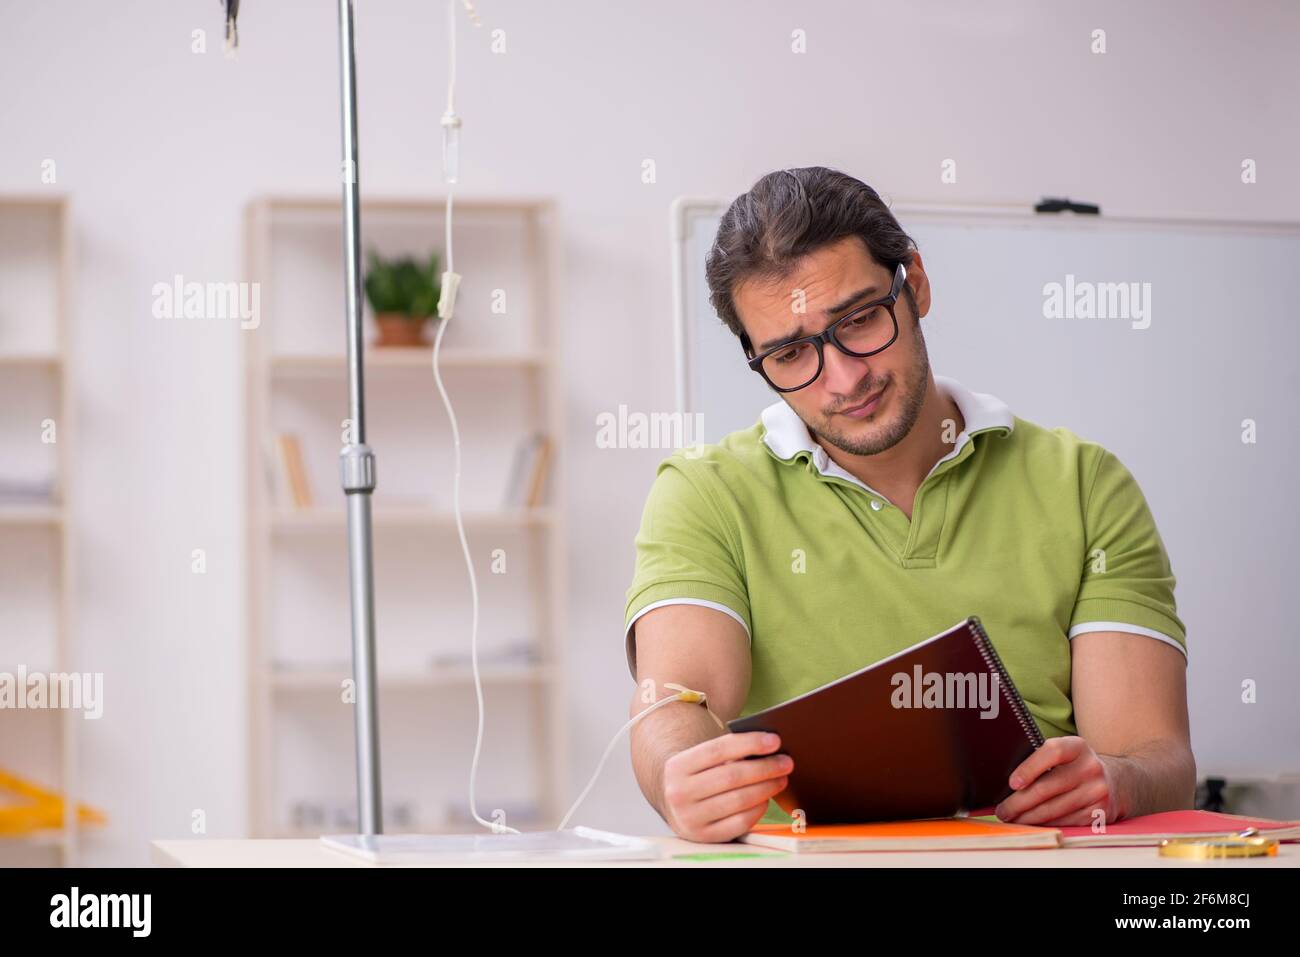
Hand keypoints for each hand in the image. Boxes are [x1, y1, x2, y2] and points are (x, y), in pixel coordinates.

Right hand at [661, 732, 791, 842]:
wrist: (674, 807)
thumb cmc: (698, 776)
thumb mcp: (701, 762)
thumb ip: (727, 753)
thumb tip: (768, 748)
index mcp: (678, 766)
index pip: (718, 749)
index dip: (749, 743)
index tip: (775, 741)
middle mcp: (679, 793)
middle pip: (732, 776)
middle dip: (764, 768)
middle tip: (786, 763)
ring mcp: (691, 817)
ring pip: (739, 800)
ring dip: (766, 788)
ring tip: (781, 779)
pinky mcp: (705, 836)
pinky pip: (740, 822)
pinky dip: (758, 809)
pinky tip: (766, 799)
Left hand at [994, 735, 1120, 826]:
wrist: (1118, 782)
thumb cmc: (1077, 766)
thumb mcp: (1066, 753)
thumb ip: (1042, 759)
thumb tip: (1009, 782)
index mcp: (1078, 747)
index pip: (1052, 752)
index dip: (1030, 768)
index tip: (1012, 783)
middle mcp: (1090, 767)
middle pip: (1047, 787)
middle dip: (1019, 802)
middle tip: (1002, 810)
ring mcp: (1097, 791)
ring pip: (1054, 809)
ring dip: (1029, 817)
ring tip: (1013, 819)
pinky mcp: (1100, 813)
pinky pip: (1066, 821)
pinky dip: (1046, 824)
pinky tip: (1034, 824)